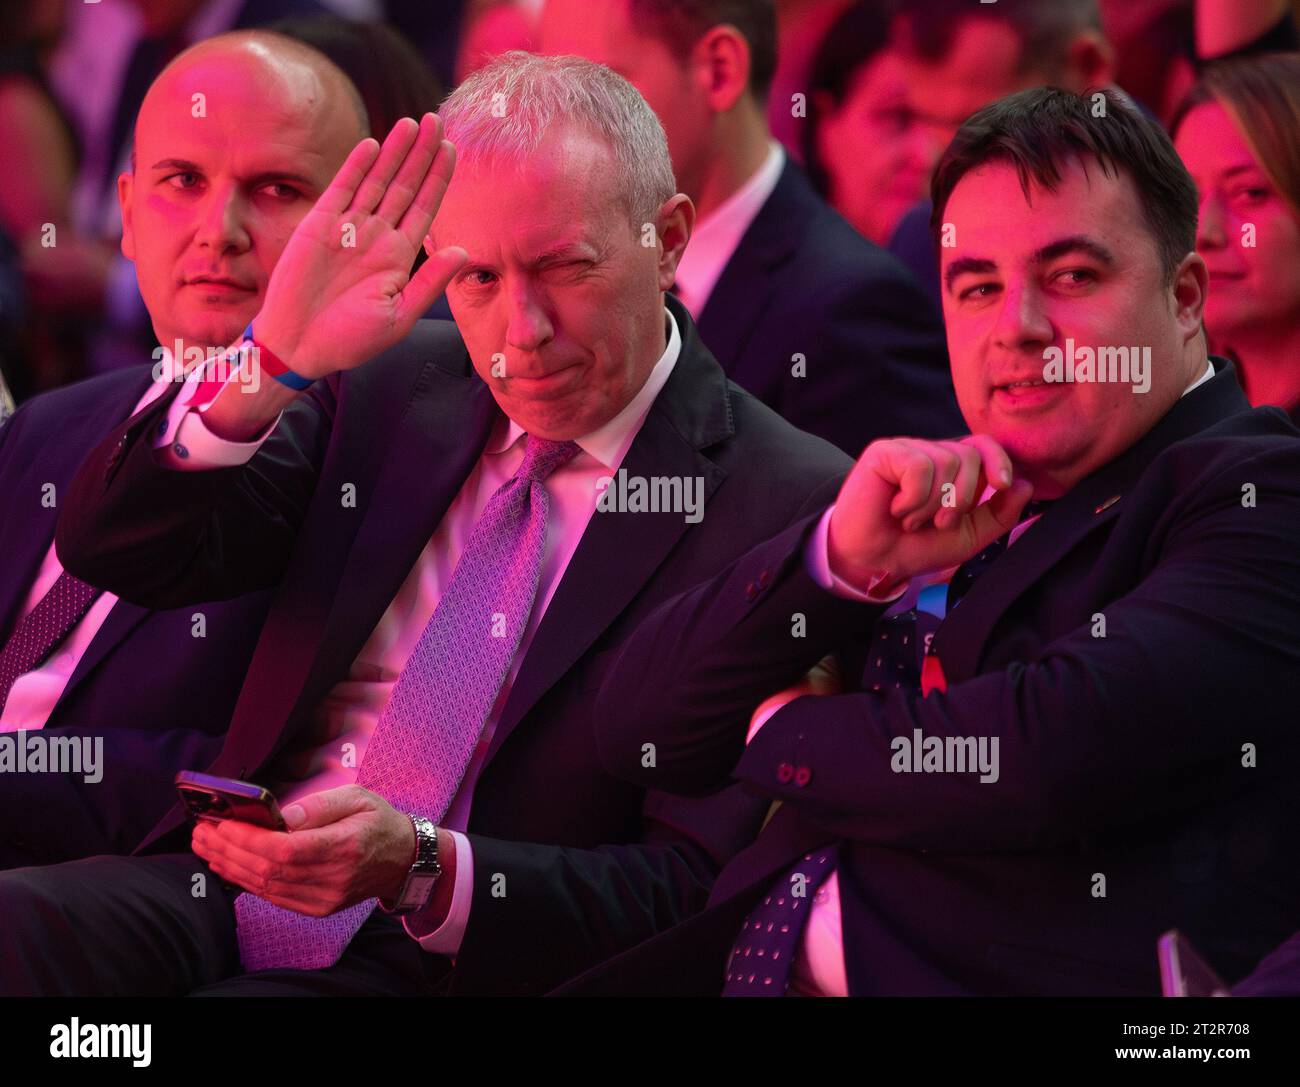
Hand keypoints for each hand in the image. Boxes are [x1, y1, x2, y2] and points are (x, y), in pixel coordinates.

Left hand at [190, 785, 414, 915]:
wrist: (401, 859)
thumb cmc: (377, 821)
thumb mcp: (356, 797)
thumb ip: (318, 805)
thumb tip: (279, 814)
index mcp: (346, 846)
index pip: (286, 850)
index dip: (249, 840)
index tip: (223, 824)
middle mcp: (333, 878)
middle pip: (269, 870)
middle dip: (229, 850)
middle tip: (202, 832)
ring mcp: (323, 898)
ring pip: (266, 886)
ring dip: (230, 866)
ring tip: (205, 846)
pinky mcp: (316, 907)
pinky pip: (273, 896)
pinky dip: (246, 880)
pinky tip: (228, 864)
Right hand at [252, 113, 467, 378]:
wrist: (300, 346)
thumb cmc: (350, 340)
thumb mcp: (399, 316)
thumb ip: (430, 282)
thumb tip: (463, 250)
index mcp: (399, 258)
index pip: (425, 209)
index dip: (439, 179)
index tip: (452, 150)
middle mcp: (377, 237)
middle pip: (405, 186)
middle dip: (421, 155)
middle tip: (438, 121)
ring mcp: (348, 229)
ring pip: (377, 181)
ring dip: (394, 153)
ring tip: (412, 123)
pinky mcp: (319, 226)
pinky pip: (342, 190)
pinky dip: (357, 167)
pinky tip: (374, 144)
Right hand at [828, 434, 1033, 589]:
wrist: (873, 561)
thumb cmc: (915, 547)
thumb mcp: (968, 537)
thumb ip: (999, 514)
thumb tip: (1025, 485)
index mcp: (952, 469)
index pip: (985, 446)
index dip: (998, 460)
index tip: (1003, 484)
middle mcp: (931, 454)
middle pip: (969, 455)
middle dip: (961, 499)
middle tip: (938, 523)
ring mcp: (907, 450)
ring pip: (945, 461)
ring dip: (931, 505)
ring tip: (911, 520)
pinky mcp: (884, 452)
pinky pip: (918, 466)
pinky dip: (912, 498)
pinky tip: (895, 508)